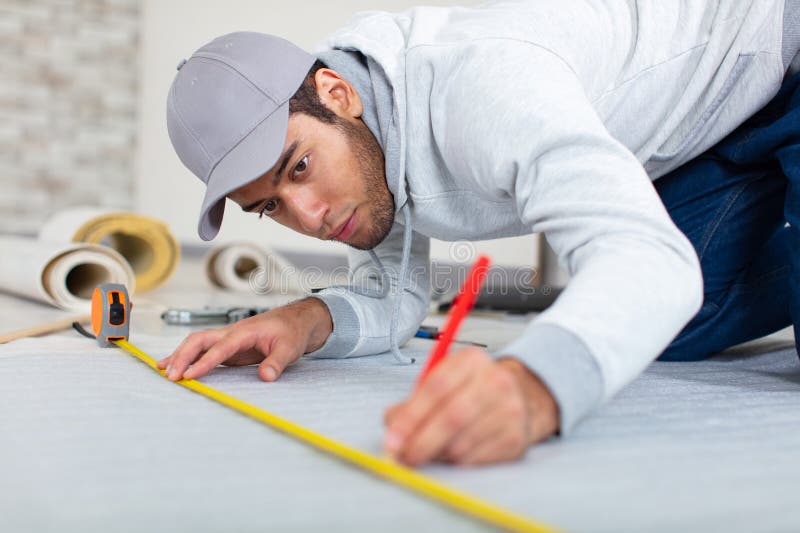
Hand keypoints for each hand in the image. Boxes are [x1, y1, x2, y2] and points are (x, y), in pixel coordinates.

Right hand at [156, 298, 331, 381]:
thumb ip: (277, 362)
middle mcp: (231, 333)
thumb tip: (266, 377)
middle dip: (182, 356)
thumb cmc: (291, 332)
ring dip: (180, 356)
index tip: (189, 375)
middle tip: (171, 376)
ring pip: (197, 344)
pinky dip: (187, 358)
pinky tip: (173, 366)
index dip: (204, 362)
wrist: (295, 321)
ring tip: (163, 372)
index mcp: (244, 332)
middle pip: (199, 340)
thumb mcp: (290, 348)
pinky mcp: (227, 348)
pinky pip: (203, 351)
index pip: (220, 347)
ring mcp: (227, 340)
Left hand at [382, 348, 558, 465]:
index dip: (410, 416)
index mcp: (471, 361)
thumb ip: (412, 403)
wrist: (521, 396)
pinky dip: (456, 462)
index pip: (436, 387)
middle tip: (403, 457)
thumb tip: (391, 426)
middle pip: (453, 416)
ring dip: (438, 454)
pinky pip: (477, 459)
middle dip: (421, 442)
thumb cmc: (471, 390)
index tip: (392, 438)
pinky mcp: (516, 438)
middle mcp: (495, 381)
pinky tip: (451, 454)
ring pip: (464, 442)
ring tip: (428, 452)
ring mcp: (510, 410)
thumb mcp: (442, 383)